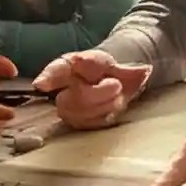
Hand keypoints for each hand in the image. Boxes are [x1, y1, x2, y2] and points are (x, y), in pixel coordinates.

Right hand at [33, 50, 151, 128]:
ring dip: (106, 104)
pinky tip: (108, 107)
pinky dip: (106, 115)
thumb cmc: (107, 70)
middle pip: (75, 98)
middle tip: (115, 85)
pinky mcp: (77, 123)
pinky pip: (93, 124)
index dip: (47, 78)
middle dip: (99, 94)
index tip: (41, 85)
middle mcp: (62, 88)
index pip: (55, 72)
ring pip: (84, 114)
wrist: (115, 81)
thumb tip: (144, 71)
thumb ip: (118, 66)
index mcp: (67, 66)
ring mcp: (68, 108)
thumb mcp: (111, 61)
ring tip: (113, 94)